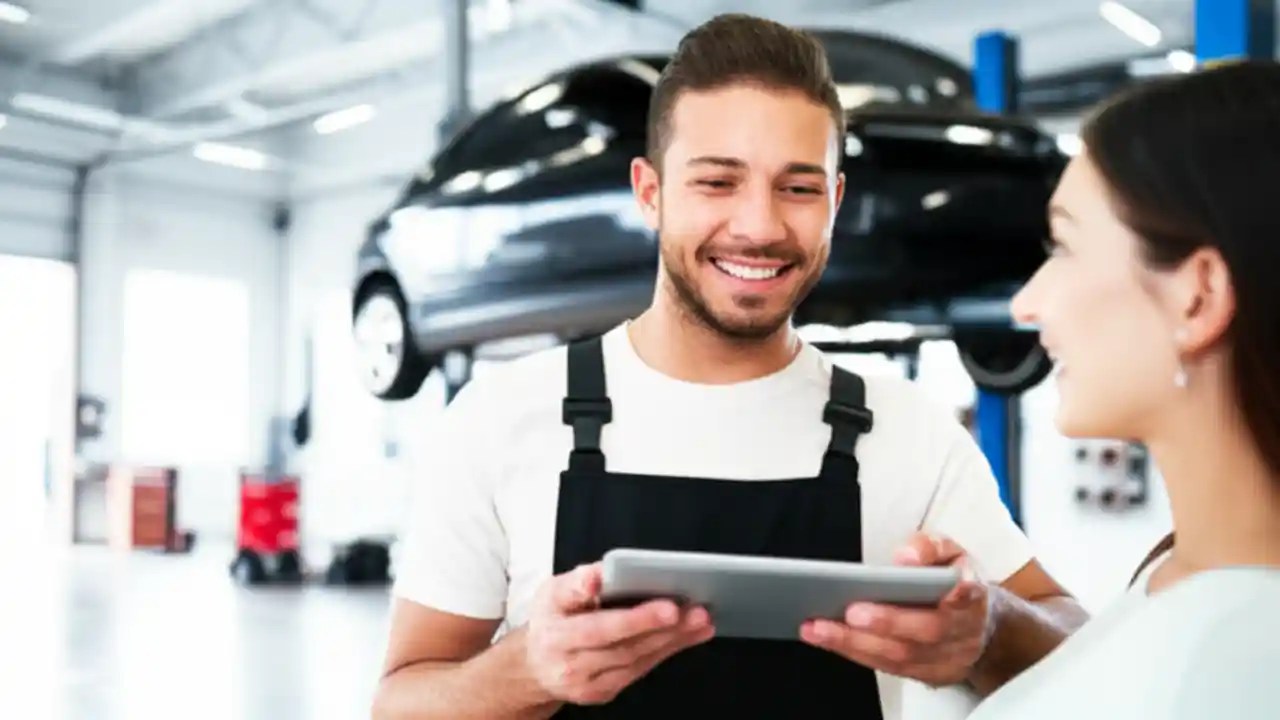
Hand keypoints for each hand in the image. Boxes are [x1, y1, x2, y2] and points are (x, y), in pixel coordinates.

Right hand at [524, 562, 714, 704]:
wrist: (535, 663)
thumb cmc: (550, 619)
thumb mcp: (552, 591)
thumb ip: (577, 582)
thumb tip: (599, 575)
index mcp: (557, 635)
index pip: (601, 629)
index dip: (637, 619)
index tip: (668, 607)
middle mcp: (571, 664)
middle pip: (626, 647)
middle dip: (665, 629)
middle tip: (696, 610)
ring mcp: (588, 684)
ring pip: (638, 660)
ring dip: (674, 640)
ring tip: (700, 619)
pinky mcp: (603, 693)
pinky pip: (639, 671)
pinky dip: (666, 651)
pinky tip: (687, 635)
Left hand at [800, 533, 992, 686]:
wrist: (981, 624)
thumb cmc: (954, 582)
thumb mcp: (950, 552)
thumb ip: (929, 547)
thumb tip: (906, 557)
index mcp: (971, 595)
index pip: (965, 594)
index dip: (947, 591)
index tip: (913, 574)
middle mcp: (963, 631)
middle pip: (926, 632)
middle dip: (884, 623)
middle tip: (848, 611)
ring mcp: (947, 658)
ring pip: (902, 656)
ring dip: (856, 643)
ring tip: (818, 627)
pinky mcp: (928, 675)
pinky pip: (890, 669)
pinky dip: (856, 654)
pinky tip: (827, 639)